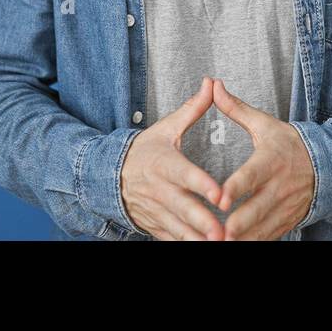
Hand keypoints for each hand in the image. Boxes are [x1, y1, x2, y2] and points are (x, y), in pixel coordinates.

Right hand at [119, 76, 225, 239]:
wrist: (109, 175)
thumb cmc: (145, 151)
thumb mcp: (166, 128)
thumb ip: (192, 109)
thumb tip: (212, 83)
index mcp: (164, 163)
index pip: (185, 174)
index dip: (201, 184)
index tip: (220, 194)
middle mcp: (159, 189)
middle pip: (182, 207)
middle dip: (202, 221)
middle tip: (221, 231)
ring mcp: (156, 211)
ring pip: (178, 228)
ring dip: (196, 238)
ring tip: (218, 244)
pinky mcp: (155, 226)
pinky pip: (171, 239)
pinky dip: (186, 245)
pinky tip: (204, 248)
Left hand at [212, 78, 314, 239]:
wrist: (329, 165)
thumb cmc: (289, 144)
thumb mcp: (265, 124)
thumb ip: (236, 109)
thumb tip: (214, 85)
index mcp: (270, 161)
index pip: (252, 176)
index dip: (236, 189)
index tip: (219, 200)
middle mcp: (278, 187)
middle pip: (256, 209)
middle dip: (237, 224)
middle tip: (217, 233)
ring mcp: (284, 207)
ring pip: (261, 228)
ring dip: (242, 238)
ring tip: (219, 245)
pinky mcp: (286, 222)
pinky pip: (268, 237)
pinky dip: (252, 243)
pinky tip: (234, 247)